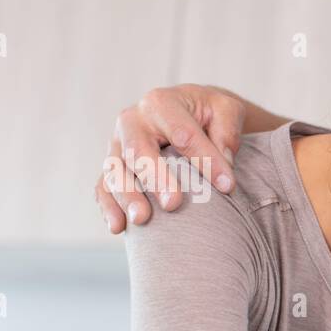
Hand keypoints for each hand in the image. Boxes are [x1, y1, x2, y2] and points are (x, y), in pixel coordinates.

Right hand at [95, 84, 245, 232]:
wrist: (188, 112)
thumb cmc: (209, 113)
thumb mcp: (226, 110)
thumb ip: (227, 132)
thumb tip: (224, 164)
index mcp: (161, 103)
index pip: (183, 133)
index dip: (206, 160)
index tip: (228, 186)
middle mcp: (132, 121)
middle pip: (138, 149)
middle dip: (155, 177)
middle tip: (173, 204)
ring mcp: (117, 144)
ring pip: (114, 170)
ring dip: (127, 196)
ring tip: (142, 220)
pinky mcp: (113, 166)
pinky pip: (102, 186)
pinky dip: (108, 206)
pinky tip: (118, 227)